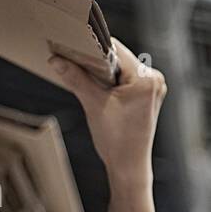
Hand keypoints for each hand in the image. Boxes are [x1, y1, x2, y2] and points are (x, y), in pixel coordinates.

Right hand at [49, 39, 166, 177]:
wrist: (128, 167)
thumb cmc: (118, 142)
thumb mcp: (93, 105)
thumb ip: (76, 78)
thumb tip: (56, 59)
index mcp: (146, 79)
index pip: (115, 50)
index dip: (91, 47)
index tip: (72, 44)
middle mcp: (154, 80)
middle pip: (118, 58)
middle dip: (95, 60)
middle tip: (72, 60)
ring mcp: (152, 88)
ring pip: (120, 68)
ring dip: (101, 71)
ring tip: (83, 75)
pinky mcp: (146, 96)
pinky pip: (124, 79)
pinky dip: (109, 80)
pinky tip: (96, 85)